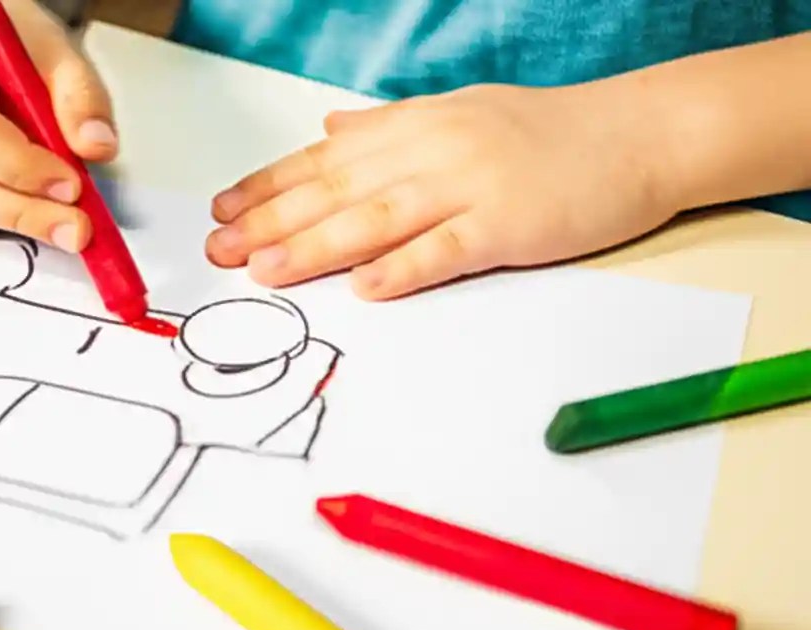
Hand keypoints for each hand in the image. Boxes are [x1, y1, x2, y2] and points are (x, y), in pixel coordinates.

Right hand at [0, 0, 116, 251]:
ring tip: (64, 223)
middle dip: (20, 211)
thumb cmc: (12, 47)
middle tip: (75, 228)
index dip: (21, 167)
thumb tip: (96, 145)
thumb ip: (81, 96)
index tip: (71, 186)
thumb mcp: (58, 54)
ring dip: (13, 223)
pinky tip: (34, 210)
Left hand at [204, 82, 680, 299]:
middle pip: (336, 190)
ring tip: (265, 270)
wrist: (636, 133)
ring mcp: (470, 186)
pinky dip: (402, 269)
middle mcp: (432, 151)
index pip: (324, 159)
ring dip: (315, 246)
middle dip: (270, 222)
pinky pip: (446, 249)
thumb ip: (389, 127)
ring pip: (377, 218)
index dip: (268, 186)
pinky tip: (362, 289)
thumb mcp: (458, 113)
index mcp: (415, 127)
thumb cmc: (545, 130)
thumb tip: (331, 129)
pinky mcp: (509, 225)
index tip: (222, 210)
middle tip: (219, 251)